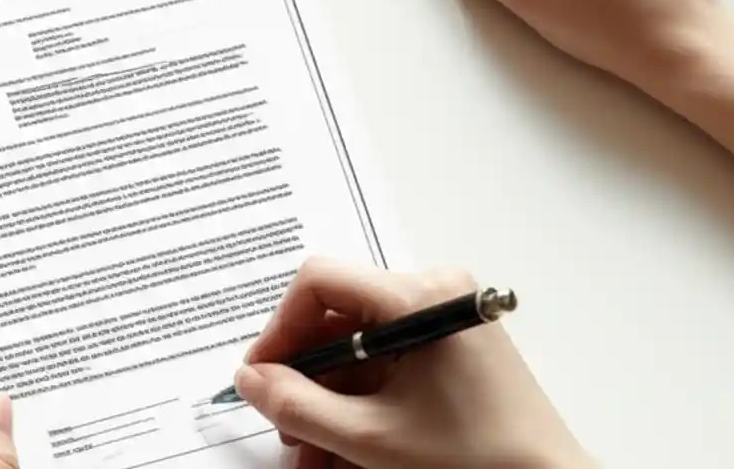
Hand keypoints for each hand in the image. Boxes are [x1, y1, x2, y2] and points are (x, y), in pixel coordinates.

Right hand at [235, 258, 592, 468]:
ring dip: (327, 400)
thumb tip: (252, 380)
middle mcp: (433, 292)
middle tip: (282, 423)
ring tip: (312, 453)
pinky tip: (341, 447)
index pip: (319, 282)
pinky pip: (386, 362)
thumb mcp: (370, 437)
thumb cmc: (481, 458)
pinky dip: (360, 401)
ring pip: (358, 348)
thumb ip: (297, 405)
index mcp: (418, 297)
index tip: (261, 374)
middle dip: (303, 379)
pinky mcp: (451, 343)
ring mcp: (444, 317)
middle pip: (337, 317)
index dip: (279, 329)